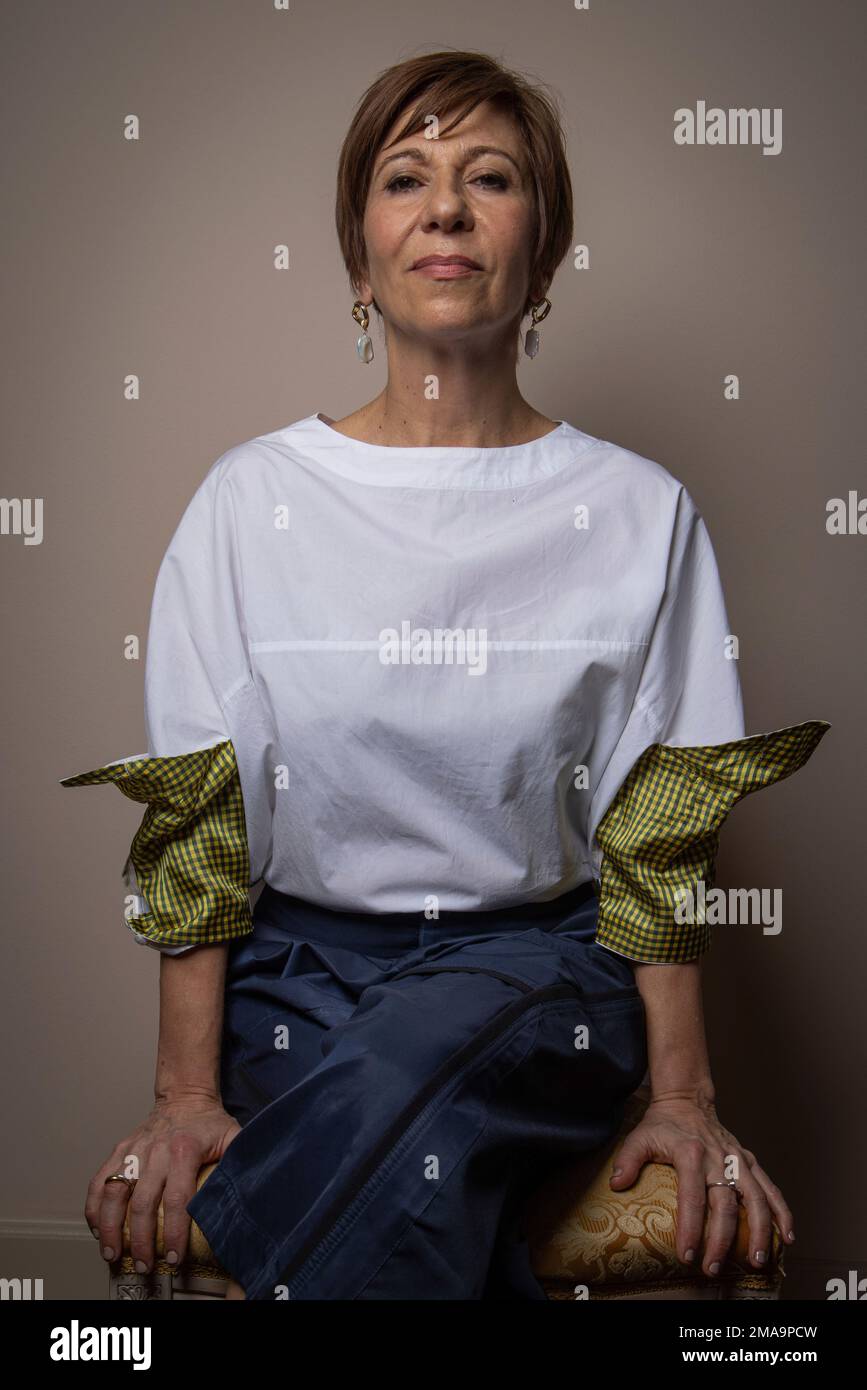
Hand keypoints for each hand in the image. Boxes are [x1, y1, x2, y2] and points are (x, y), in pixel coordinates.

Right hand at [85, 1093, 241, 1273]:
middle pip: (142, 1203)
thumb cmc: (211, 1123)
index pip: (178, 1199)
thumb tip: (254, 1194)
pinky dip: (93, 1208)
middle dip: (141, 1241)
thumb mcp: (234, 1138)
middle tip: (145, 1266)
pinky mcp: (119, 1150)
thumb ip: (241, 1163)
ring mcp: (134, 1150)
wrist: (185, 1096)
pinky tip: (97, 1229)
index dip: (175, 1233)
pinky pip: (98, 1181)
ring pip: (112, 1193)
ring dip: (110, 1228)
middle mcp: (155, 1150)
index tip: (175, 1258)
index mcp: (185, 1149)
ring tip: (112, 1255)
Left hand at [608, 1095, 794, 1276]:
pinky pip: (770, 1188)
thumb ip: (627, 1160)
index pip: (692, 1197)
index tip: (687, 1255)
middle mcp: (718, 1157)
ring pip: (756, 1198)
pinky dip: (782, 1211)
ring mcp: (737, 1160)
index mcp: (690, 1153)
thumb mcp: (639, 1137)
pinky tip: (786, 1236)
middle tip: (713, 1268)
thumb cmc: (662, 1124)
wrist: (687, 1099)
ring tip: (757, 1260)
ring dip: (759, 1231)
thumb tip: (616, 1184)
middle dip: (721, 1240)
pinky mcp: (749, 1161)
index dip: (691, 1228)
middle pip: (725, 1204)